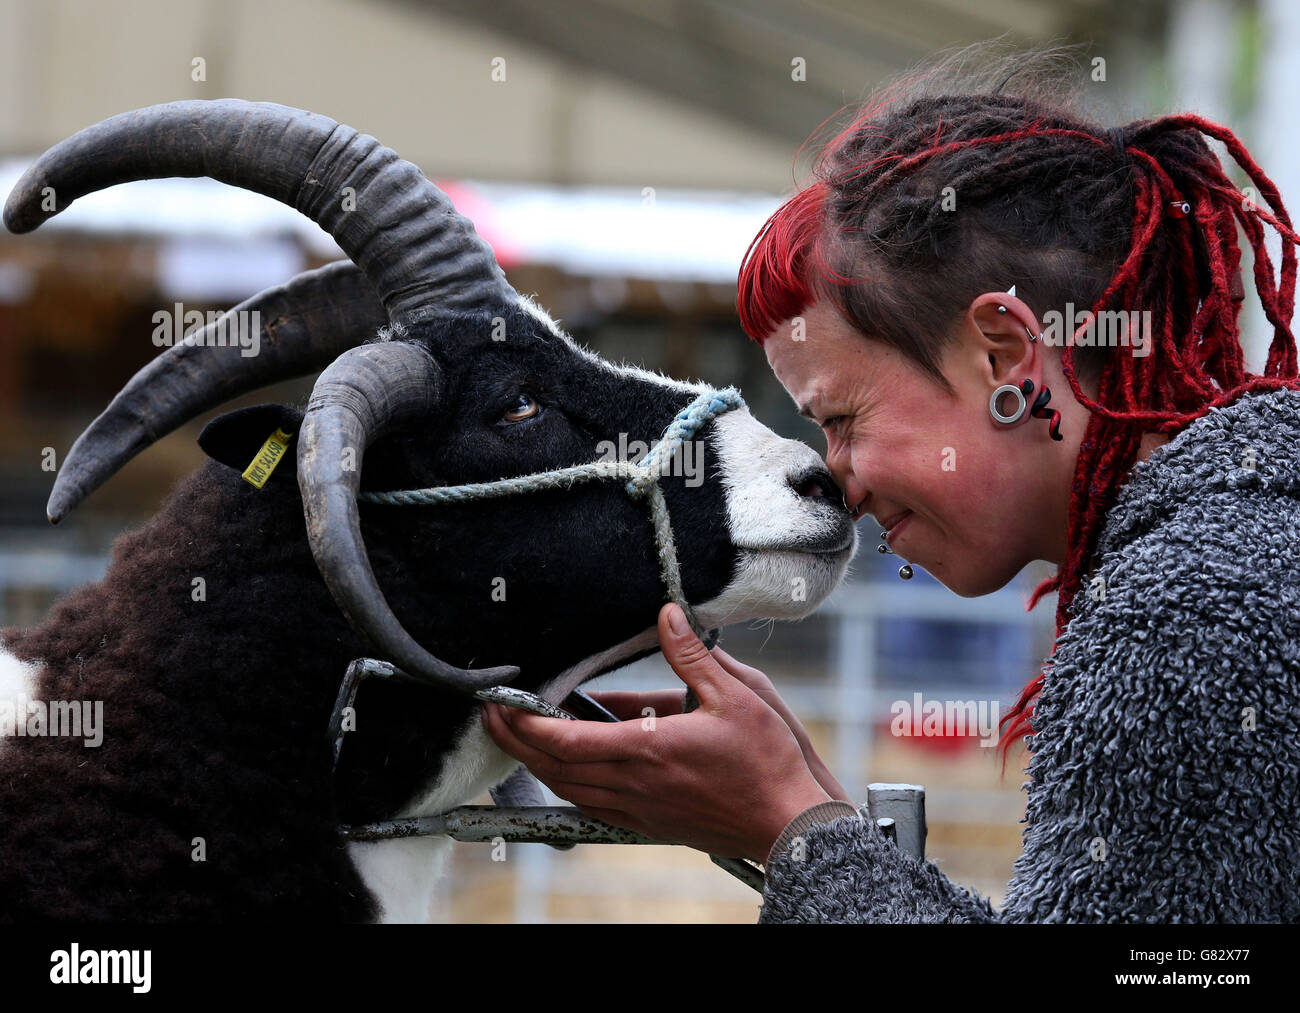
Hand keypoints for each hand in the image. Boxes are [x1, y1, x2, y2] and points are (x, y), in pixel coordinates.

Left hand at [480, 603, 837, 863]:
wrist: (788, 823)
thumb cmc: (767, 761)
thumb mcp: (736, 694)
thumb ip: (692, 655)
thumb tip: (666, 614)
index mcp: (648, 749)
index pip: (566, 739)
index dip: (525, 724)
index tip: (499, 704)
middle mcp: (634, 784)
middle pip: (555, 767)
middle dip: (515, 742)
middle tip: (492, 716)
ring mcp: (640, 809)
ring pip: (570, 790)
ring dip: (538, 765)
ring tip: (519, 738)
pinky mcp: (650, 824)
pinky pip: (594, 807)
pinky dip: (569, 786)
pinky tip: (567, 771)